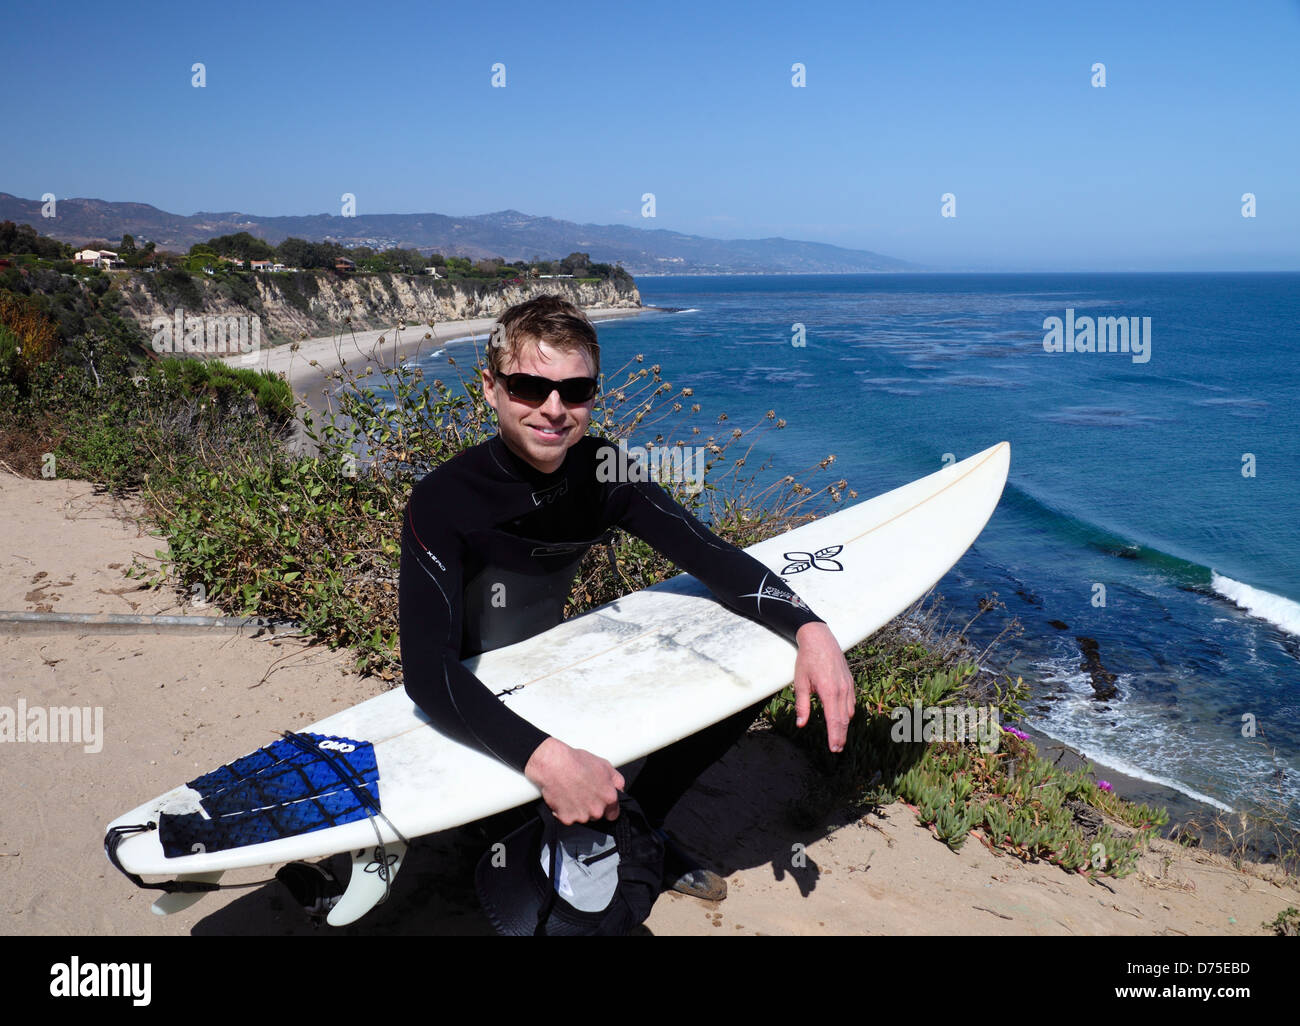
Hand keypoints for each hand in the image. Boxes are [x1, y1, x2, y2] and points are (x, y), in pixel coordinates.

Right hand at [523, 737, 624, 824]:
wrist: (554, 764)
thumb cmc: (577, 762)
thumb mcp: (605, 765)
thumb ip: (617, 781)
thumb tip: (620, 790)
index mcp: (609, 798)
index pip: (614, 814)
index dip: (607, 808)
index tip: (601, 803)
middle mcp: (597, 810)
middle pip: (597, 815)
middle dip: (591, 806)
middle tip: (582, 792)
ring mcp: (582, 816)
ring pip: (582, 817)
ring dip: (578, 809)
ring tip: (571, 792)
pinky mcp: (567, 819)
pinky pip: (567, 818)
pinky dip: (564, 811)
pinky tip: (563, 797)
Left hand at [793, 621, 854, 751]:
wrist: (820, 639)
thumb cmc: (807, 660)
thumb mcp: (800, 682)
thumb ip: (802, 705)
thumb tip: (801, 724)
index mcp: (829, 691)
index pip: (834, 720)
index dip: (834, 736)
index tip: (834, 748)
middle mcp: (841, 690)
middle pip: (844, 720)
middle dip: (840, 736)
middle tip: (837, 749)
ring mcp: (848, 686)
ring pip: (849, 712)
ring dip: (844, 726)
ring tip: (838, 737)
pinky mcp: (850, 682)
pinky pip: (851, 702)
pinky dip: (847, 713)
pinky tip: (842, 718)